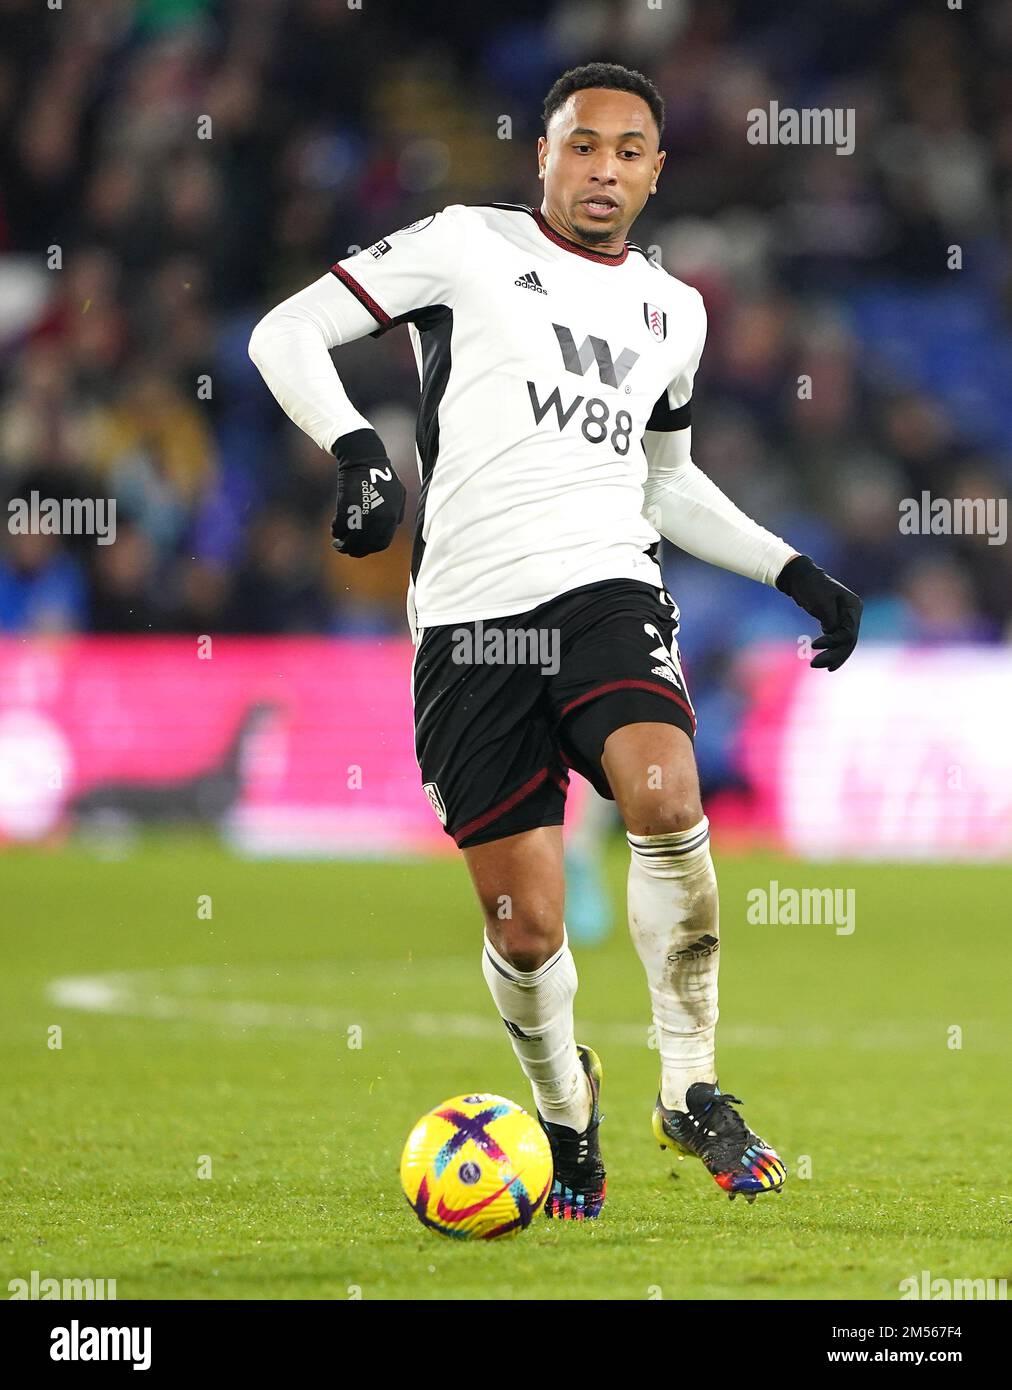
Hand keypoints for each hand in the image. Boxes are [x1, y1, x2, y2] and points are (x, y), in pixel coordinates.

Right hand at [330, 428, 405, 556]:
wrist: (363, 459)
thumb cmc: (379, 475)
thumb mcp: (397, 494)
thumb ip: (397, 513)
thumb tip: (393, 527)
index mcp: (392, 517)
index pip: (381, 543)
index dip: (370, 548)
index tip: (361, 547)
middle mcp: (379, 518)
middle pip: (366, 544)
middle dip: (354, 550)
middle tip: (345, 548)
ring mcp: (364, 512)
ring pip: (352, 539)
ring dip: (343, 543)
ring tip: (337, 541)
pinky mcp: (348, 506)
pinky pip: (340, 526)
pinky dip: (336, 530)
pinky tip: (334, 528)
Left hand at [776, 554, 862, 670]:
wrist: (800, 578)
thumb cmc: (811, 587)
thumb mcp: (821, 603)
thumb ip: (830, 619)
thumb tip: (833, 633)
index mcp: (853, 606)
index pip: (849, 632)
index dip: (834, 643)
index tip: (813, 645)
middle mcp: (852, 614)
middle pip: (848, 641)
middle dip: (833, 654)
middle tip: (815, 665)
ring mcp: (845, 619)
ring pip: (843, 643)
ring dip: (831, 655)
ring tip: (815, 665)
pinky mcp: (836, 622)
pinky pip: (837, 640)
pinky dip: (831, 650)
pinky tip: (826, 663)